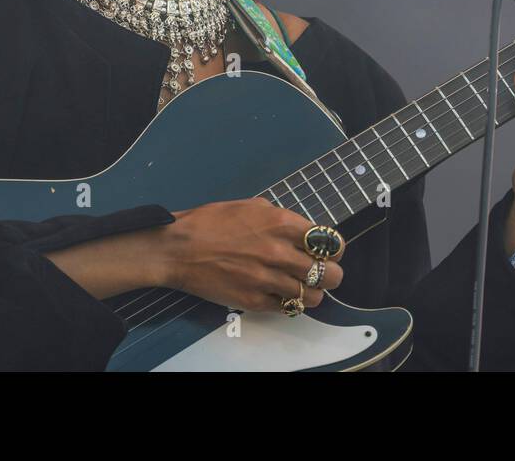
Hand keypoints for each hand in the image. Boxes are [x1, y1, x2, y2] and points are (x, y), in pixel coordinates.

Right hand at [155, 198, 343, 311]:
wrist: (178, 248)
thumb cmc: (211, 222)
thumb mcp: (252, 206)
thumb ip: (281, 218)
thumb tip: (301, 230)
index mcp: (282, 224)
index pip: (330, 242)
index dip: (336, 250)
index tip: (331, 252)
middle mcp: (280, 253)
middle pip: (330, 274)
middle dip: (331, 274)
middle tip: (323, 273)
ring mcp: (267, 280)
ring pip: (313, 297)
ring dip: (312, 292)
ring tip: (302, 286)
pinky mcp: (254, 301)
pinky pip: (287, 308)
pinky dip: (288, 303)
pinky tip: (280, 293)